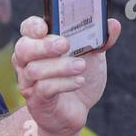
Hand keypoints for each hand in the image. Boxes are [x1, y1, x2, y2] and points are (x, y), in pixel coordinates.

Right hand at [12, 16, 120, 135]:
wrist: (77, 111)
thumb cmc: (79, 78)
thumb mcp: (92, 57)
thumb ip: (99, 39)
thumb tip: (112, 25)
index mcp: (39, 45)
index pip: (27, 29)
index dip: (32, 26)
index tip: (45, 27)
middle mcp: (28, 62)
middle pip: (23, 48)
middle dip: (44, 45)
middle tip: (65, 45)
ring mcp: (29, 82)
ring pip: (34, 70)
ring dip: (60, 66)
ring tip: (81, 66)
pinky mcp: (37, 101)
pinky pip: (44, 89)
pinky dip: (64, 83)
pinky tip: (79, 81)